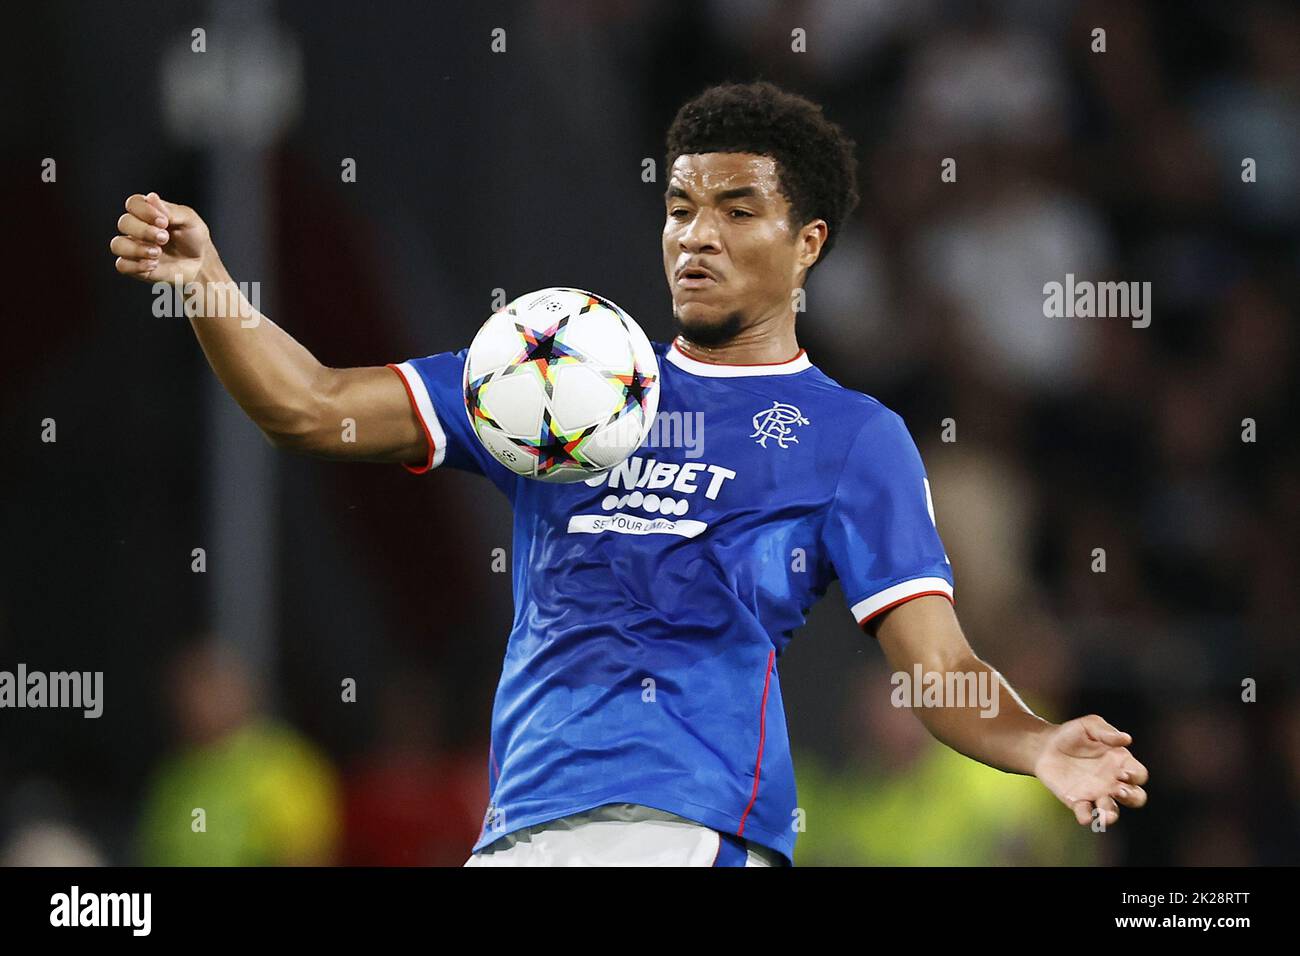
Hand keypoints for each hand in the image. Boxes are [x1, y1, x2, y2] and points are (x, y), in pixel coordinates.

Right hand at [111, 192, 211, 285]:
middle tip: (164, 238)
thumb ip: (171, 210)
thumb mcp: (189, 220)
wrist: (201, 264)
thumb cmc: (194, 238)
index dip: (145, 211)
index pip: (133, 203)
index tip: (164, 222)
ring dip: (136, 249)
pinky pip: (121, 265)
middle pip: (123, 223)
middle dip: (144, 231)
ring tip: (158, 253)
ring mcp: (134, 247)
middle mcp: (137, 228)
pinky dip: (136, 266)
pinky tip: (154, 266)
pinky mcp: (135, 266)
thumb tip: (151, 197)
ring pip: (117, 245)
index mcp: (148, 212)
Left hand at [1034, 714, 1148, 826]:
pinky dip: (1087, 817)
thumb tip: (1126, 739)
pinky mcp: (1077, 801)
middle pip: (1135, 797)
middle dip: (1131, 797)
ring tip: (1105, 814)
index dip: (1136, 776)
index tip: (1123, 772)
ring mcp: (1096, 794)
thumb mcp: (1090, 725)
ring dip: (1111, 815)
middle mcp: (1112, 781)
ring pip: (1112, 811)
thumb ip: (1106, 731)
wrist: (1044, 745)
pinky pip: (1086, 814)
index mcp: (1120, 762)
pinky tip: (1084, 815)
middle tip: (1118, 791)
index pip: (1139, 774)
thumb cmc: (1072, 734)